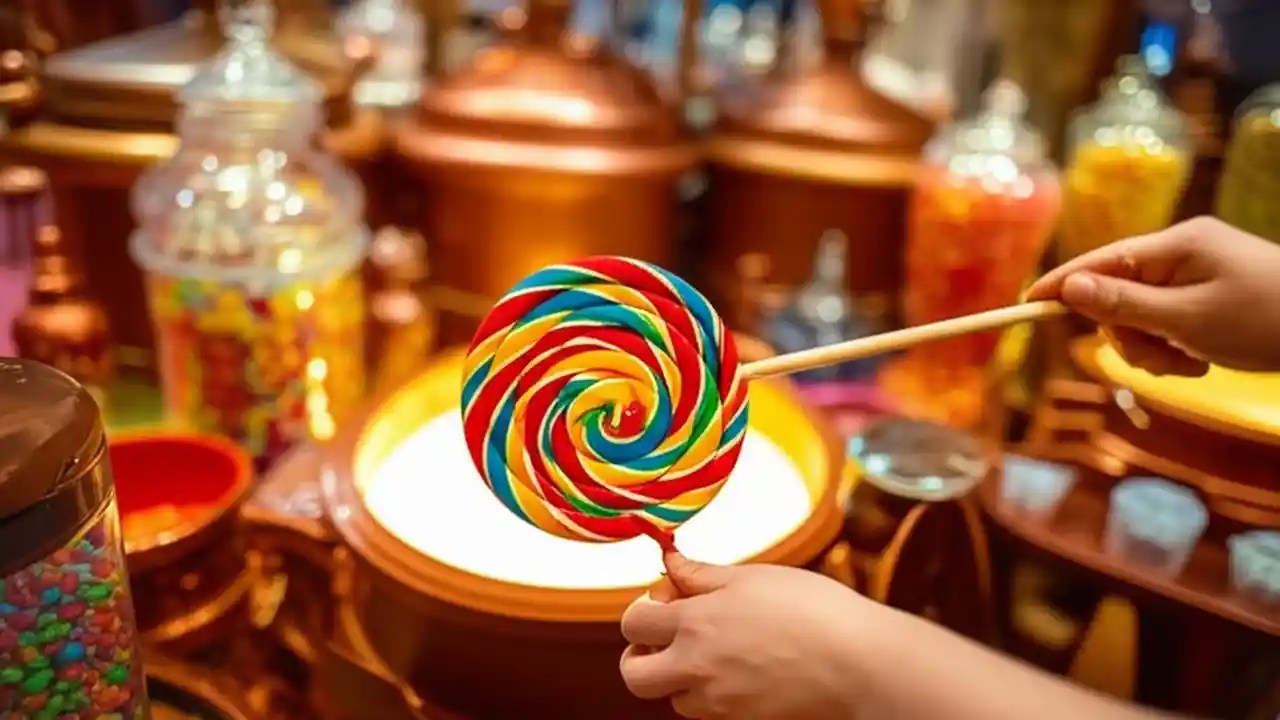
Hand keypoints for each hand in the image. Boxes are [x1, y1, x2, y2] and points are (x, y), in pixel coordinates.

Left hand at [618, 553, 867, 719]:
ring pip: (670, 697)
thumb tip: (669, 563)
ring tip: (711, 653)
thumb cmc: (812, 610)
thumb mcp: (752, 577)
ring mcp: (716, 701)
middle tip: (667, 637)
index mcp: (695, 622)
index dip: (644, 608)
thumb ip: (702, 574)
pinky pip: (704, 712)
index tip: (669, 599)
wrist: (856, 662)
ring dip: (678, 677)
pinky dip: (708, 694)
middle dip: (641, 654)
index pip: (633, 621)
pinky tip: (737, 670)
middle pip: (633, 674)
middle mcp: (696, 666)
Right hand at [1027, 217, 1279, 374]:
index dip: (1063, 283)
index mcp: (1177, 246)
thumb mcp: (1188, 320)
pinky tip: (1203, 362)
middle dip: (1129, 335)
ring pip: (1141, 316)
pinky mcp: (1208, 297)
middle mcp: (1183, 253)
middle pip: (1118, 295)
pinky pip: (1166, 324)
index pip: (1101, 261)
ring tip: (1190, 366)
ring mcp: (1197, 274)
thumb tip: (1070, 288)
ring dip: (1153, 349)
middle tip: (1160, 361)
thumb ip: (1125, 304)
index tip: (1028, 304)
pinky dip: (1174, 349)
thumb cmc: (1266, 322)